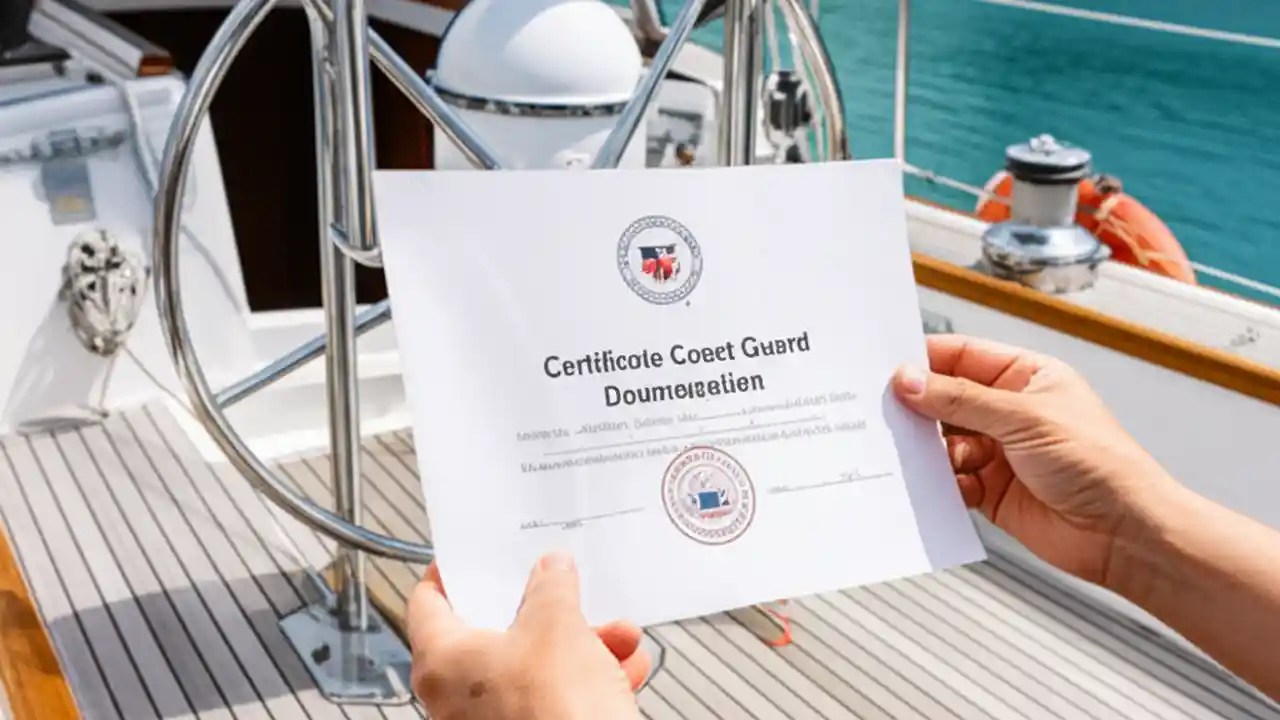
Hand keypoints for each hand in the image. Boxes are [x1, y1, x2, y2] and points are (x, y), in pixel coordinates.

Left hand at [406, 553, 646, 719]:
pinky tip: (626, 667)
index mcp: (442, 661)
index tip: (468, 560)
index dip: (450, 574)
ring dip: (582, 646)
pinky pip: (555, 701)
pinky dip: (589, 681)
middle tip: (564, 592)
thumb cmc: (554, 708)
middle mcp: (454, 698)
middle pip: (496, 635)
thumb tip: (551, 569)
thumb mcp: (556, 622)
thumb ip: (550, 585)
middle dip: (547, 612)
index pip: (427, 603)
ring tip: (617, 635)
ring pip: (535, 668)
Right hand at [892, 334, 1173, 584]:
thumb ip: (961, 398)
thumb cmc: (1097, 463)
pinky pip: (950, 480)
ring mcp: (999, 452)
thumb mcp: (1023, 418)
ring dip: (927, 450)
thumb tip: (909, 380)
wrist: (1124, 533)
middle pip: (946, 400)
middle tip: (884, 413)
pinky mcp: (991, 491)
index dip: (924, 361)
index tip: (886, 369)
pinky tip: (937, 485)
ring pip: (943, 442)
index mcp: (1025, 377)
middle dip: (919, 408)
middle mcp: (1009, 412)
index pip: (963, 356)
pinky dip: (939, 483)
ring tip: (913, 455)